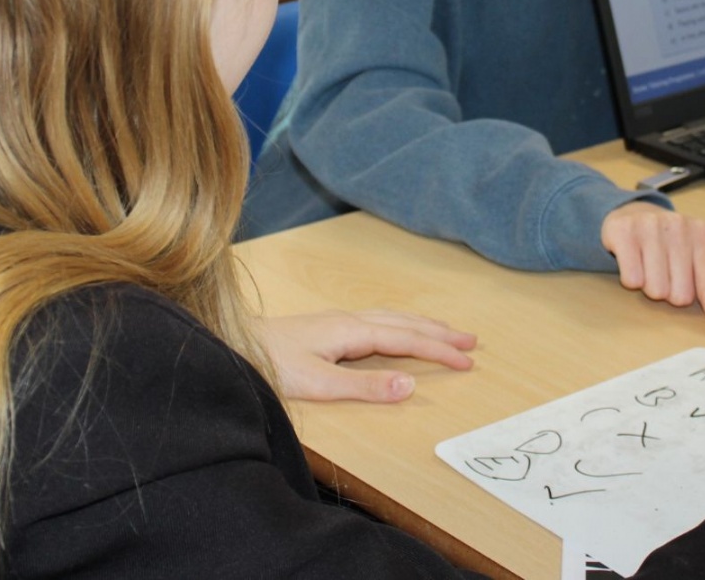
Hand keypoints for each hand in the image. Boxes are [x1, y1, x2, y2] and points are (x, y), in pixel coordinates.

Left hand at [257, 309, 476, 402]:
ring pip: (390, 318)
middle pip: (404, 322)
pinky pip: (377, 320)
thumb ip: (364, 387)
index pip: (406, 339)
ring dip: (421, 324)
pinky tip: (395, 329)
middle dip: (438, 331)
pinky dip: (400, 323)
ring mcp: (337, 320)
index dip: (438, 350)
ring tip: (445, 331)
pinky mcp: (327, 327)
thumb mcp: (318, 384)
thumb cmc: (271, 365)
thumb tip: (411, 385)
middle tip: (471, 340)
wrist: (233, 346)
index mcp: (351, 331)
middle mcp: (348, 320)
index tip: (468, 360)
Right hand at [601, 201, 704, 344]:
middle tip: (663, 272)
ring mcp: (650, 225)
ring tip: (647, 265)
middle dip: (669, 292)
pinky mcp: (624, 230)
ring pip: (655, 289)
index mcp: (701, 234)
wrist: (632, 213)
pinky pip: (632, 279)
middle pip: (680, 295)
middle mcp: (678, 225)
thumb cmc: (667, 244)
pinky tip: (632, 260)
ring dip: (649, 286)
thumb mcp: (693, 260)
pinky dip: (631, 279)